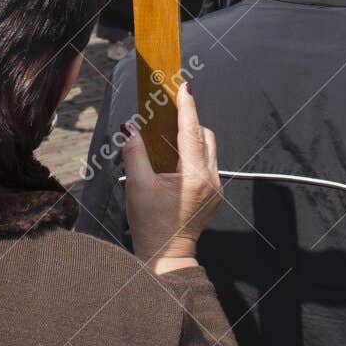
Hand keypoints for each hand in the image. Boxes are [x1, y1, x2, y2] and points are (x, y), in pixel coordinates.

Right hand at [122, 84, 221, 272]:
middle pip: (205, 137)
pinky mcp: (214, 195)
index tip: (184, 87)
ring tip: (168, 139)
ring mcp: (216, 188)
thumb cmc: (150, 225)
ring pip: (208, 150)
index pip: (191, 132)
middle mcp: (211, 180)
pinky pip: (207, 164)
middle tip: (168, 114)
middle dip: (188, 123)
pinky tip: (174, 160)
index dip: (187, 107)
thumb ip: (134, 153)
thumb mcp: (137, 187)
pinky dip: (193, 155)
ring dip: (191, 139)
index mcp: (194, 177)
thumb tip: (130, 129)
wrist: (166, 257)